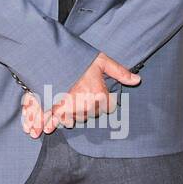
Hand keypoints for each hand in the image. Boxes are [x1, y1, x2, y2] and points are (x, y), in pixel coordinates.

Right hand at [21, 53, 140, 137]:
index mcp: (99, 95)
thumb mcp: (103, 61)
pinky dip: (49, 123)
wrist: (56, 54)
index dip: (105, 100)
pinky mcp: (55, 107)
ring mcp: (70, 107)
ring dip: (72, 114)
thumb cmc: (81, 58)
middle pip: (91, 114)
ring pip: (75, 118)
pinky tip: (45, 129)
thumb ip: (121, 72)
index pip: (108, 107)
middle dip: (89, 107)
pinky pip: (55, 119)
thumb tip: (137, 80)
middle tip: (83, 93)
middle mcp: (86, 105)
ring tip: (69, 107)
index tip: (98, 91)